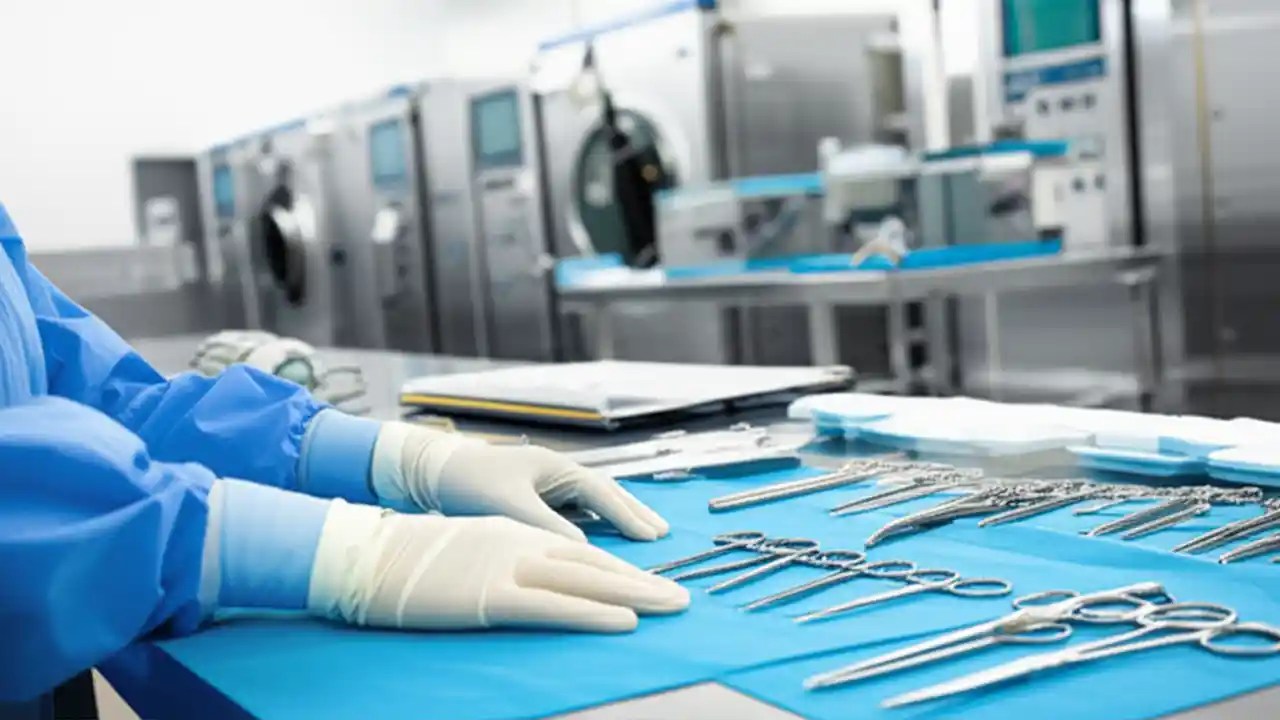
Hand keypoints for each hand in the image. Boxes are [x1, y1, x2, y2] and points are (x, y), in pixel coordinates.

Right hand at [308, 504, 688, 631]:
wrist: (364, 553)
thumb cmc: (407, 558)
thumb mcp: (464, 550)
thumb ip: (499, 560)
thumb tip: (525, 581)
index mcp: (513, 532)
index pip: (580, 551)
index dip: (621, 569)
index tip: (651, 583)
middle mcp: (519, 543)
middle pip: (595, 563)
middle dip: (643, 582)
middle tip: (681, 598)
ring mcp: (507, 567)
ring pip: (586, 581)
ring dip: (635, 595)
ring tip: (672, 606)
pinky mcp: (490, 595)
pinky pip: (554, 606)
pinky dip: (594, 613)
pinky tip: (625, 621)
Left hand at [372, 423, 669, 541]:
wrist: (432, 471)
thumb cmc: (469, 483)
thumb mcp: (510, 508)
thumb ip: (548, 528)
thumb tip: (586, 552)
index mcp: (557, 467)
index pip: (603, 494)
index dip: (629, 516)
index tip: (653, 538)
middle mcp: (557, 471)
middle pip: (606, 492)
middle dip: (634, 512)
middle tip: (662, 533)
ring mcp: (546, 482)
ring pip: (592, 501)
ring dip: (617, 516)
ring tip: (642, 533)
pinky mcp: (533, 495)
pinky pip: (574, 509)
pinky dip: (594, 521)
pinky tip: (600, 537)